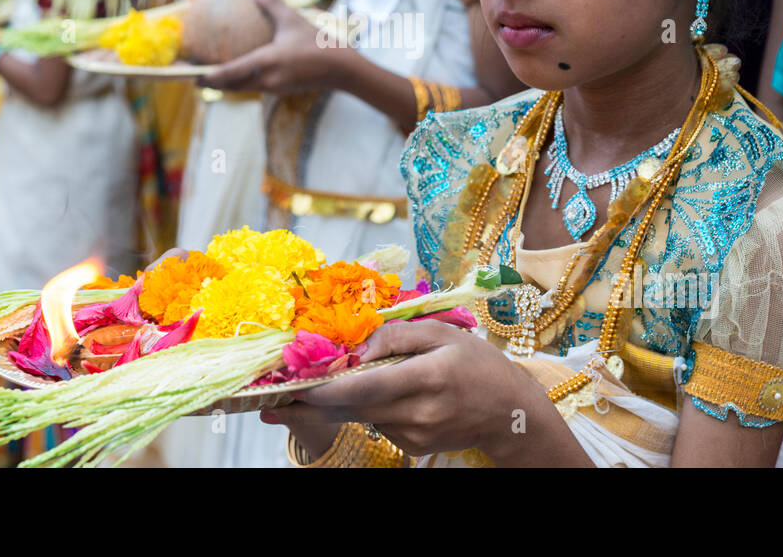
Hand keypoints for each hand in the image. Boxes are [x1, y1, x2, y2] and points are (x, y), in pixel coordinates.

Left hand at [200, 0, 345, 95]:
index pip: (228, 73)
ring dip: (224, 83)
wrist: (341, 69)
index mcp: (265, 62)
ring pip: (241, 88)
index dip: (207, 76)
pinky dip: (241, 81)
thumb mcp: (293, 20)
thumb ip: (272, 5)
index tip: (190, 74)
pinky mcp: (280, 89)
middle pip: (230, 86)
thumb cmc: (317, 43)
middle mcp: (265, 79)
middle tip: (191, 75)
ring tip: (208, 75)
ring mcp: (273, 88)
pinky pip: (254, 86)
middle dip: (209, 82)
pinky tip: (238, 72)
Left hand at [260, 320, 558, 463]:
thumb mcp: (443, 334)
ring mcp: (414, 435)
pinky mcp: (412, 447)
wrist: (510, 413)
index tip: (293, 386)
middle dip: (311, 405)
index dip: (326, 389)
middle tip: (272, 403)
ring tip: (298, 398)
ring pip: (361, 417)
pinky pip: (377, 424)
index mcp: (427, 378)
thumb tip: (358, 346)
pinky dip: (365, 410)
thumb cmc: (478, 364)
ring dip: (335, 406)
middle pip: (352, 409)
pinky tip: (365, 396)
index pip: (366, 387)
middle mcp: (418, 413)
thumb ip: (397, 335)